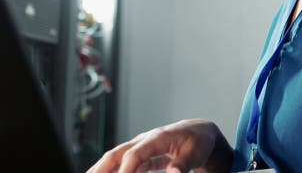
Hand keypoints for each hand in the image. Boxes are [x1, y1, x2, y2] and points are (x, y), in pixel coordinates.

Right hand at [86, 118, 232, 172]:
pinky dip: (114, 172)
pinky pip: (124, 164)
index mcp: (158, 137)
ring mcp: (142, 146)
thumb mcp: (195, 152)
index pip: (135, 154)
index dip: (126, 169)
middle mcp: (145, 140)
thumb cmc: (198, 141)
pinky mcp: (143, 155)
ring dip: (103, 169)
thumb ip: (183, 163)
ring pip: (117, 158)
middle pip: (118, 153)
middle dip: (102, 167)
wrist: (200, 132)